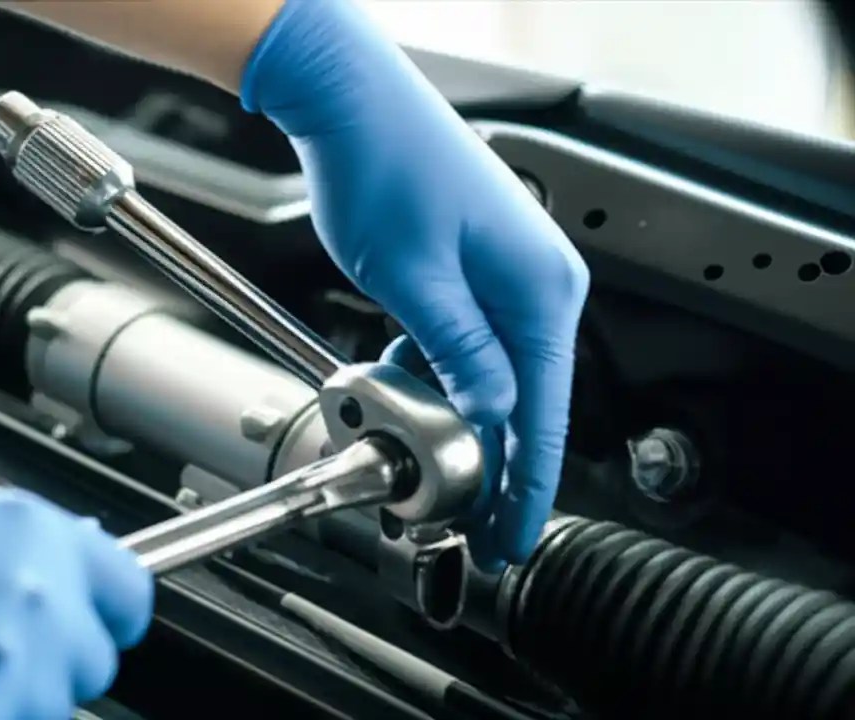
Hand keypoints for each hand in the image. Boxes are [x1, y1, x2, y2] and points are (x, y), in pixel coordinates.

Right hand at [0, 486, 152, 718]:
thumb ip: (16, 557)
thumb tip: (56, 580)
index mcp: (34, 533)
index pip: (128, 590)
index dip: (108, 616)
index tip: (96, 629)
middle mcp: (41, 595)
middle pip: (95, 662)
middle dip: (52, 669)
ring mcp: (17, 663)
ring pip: (53, 710)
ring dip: (11, 704)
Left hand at [242, 0, 588, 567]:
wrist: (349, 101)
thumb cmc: (382, 168)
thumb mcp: (414, 281)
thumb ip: (458, 357)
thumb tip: (491, 419)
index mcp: (540, 289)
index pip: (545, 414)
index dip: (527, 487)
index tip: (509, 537)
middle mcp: (538, 281)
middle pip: (527, 399)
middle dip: (495, 461)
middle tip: (470, 519)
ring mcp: (510, 273)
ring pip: (495, 373)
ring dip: (460, 415)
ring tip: (422, 451)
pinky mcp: (478, 268)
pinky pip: (472, 342)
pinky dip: (443, 373)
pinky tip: (410, 384)